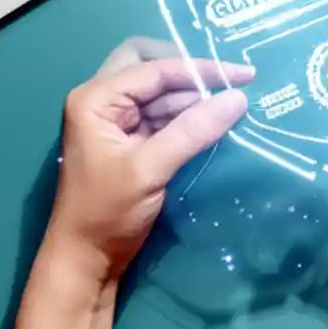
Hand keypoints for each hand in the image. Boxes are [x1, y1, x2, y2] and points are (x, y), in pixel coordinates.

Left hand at [44, 39, 253, 284]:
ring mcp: (114, 122)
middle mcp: (101, 102)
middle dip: (190, 74)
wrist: (84, 260)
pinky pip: (160, 118)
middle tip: (231, 83)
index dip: (199, 69)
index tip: (243, 75)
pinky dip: (185, 118)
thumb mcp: (149, 169)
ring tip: (233, 105)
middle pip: (150, 68)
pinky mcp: (128, 143)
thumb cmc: (106, 213)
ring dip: (192, 98)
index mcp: (96, 99)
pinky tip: (213, 122)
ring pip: (158, 94)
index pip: (153, 69)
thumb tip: (238, 99)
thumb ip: (191, 131)